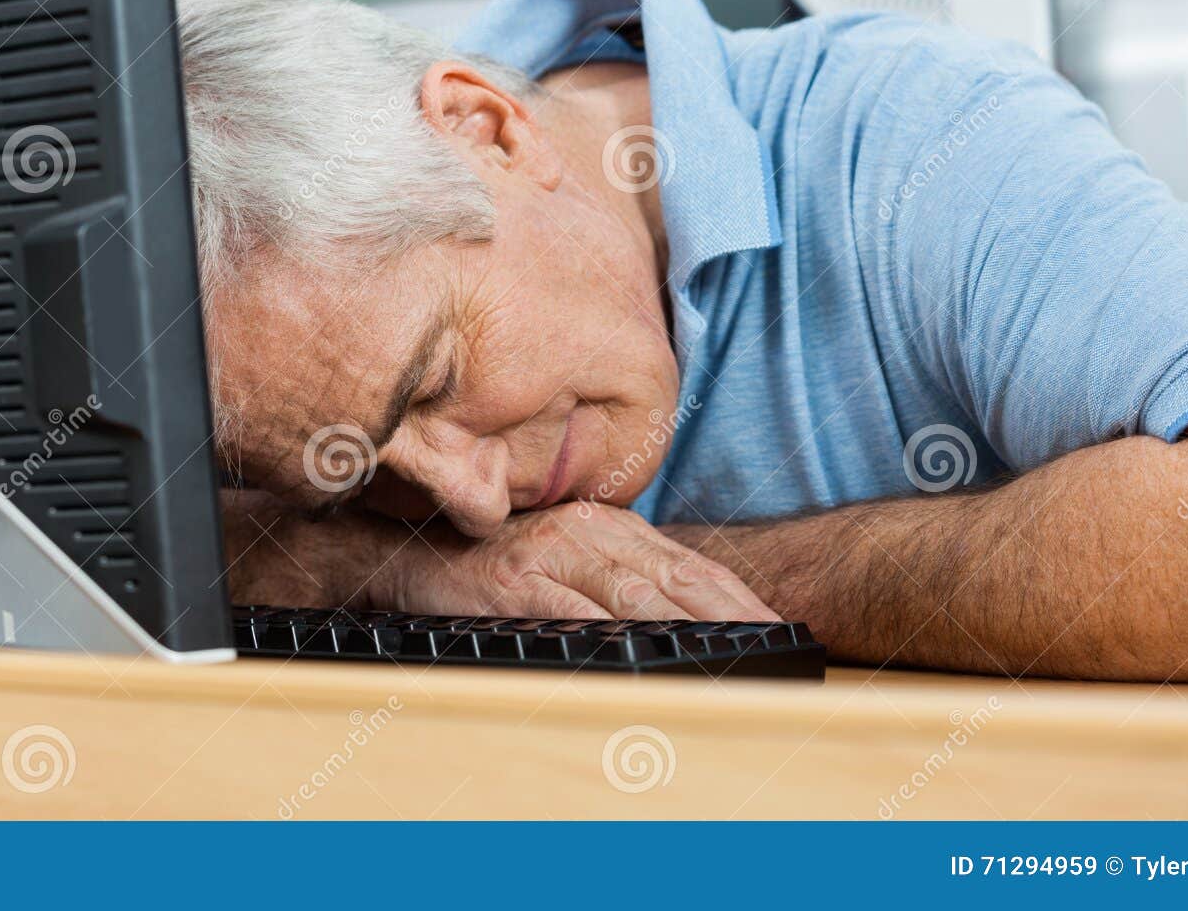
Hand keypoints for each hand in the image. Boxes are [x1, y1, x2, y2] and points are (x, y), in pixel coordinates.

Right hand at [377, 501, 777, 620]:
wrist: (411, 551)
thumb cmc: (495, 558)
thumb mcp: (566, 553)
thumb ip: (617, 575)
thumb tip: (678, 616)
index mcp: (609, 524)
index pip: (689, 564)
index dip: (736, 596)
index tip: (776, 624)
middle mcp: (586, 531)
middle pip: (674, 579)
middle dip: (728, 616)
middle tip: (770, 646)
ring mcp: (551, 555)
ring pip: (633, 598)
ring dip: (684, 632)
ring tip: (724, 659)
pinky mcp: (515, 584)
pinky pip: (573, 617)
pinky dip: (611, 641)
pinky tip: (642, 661)